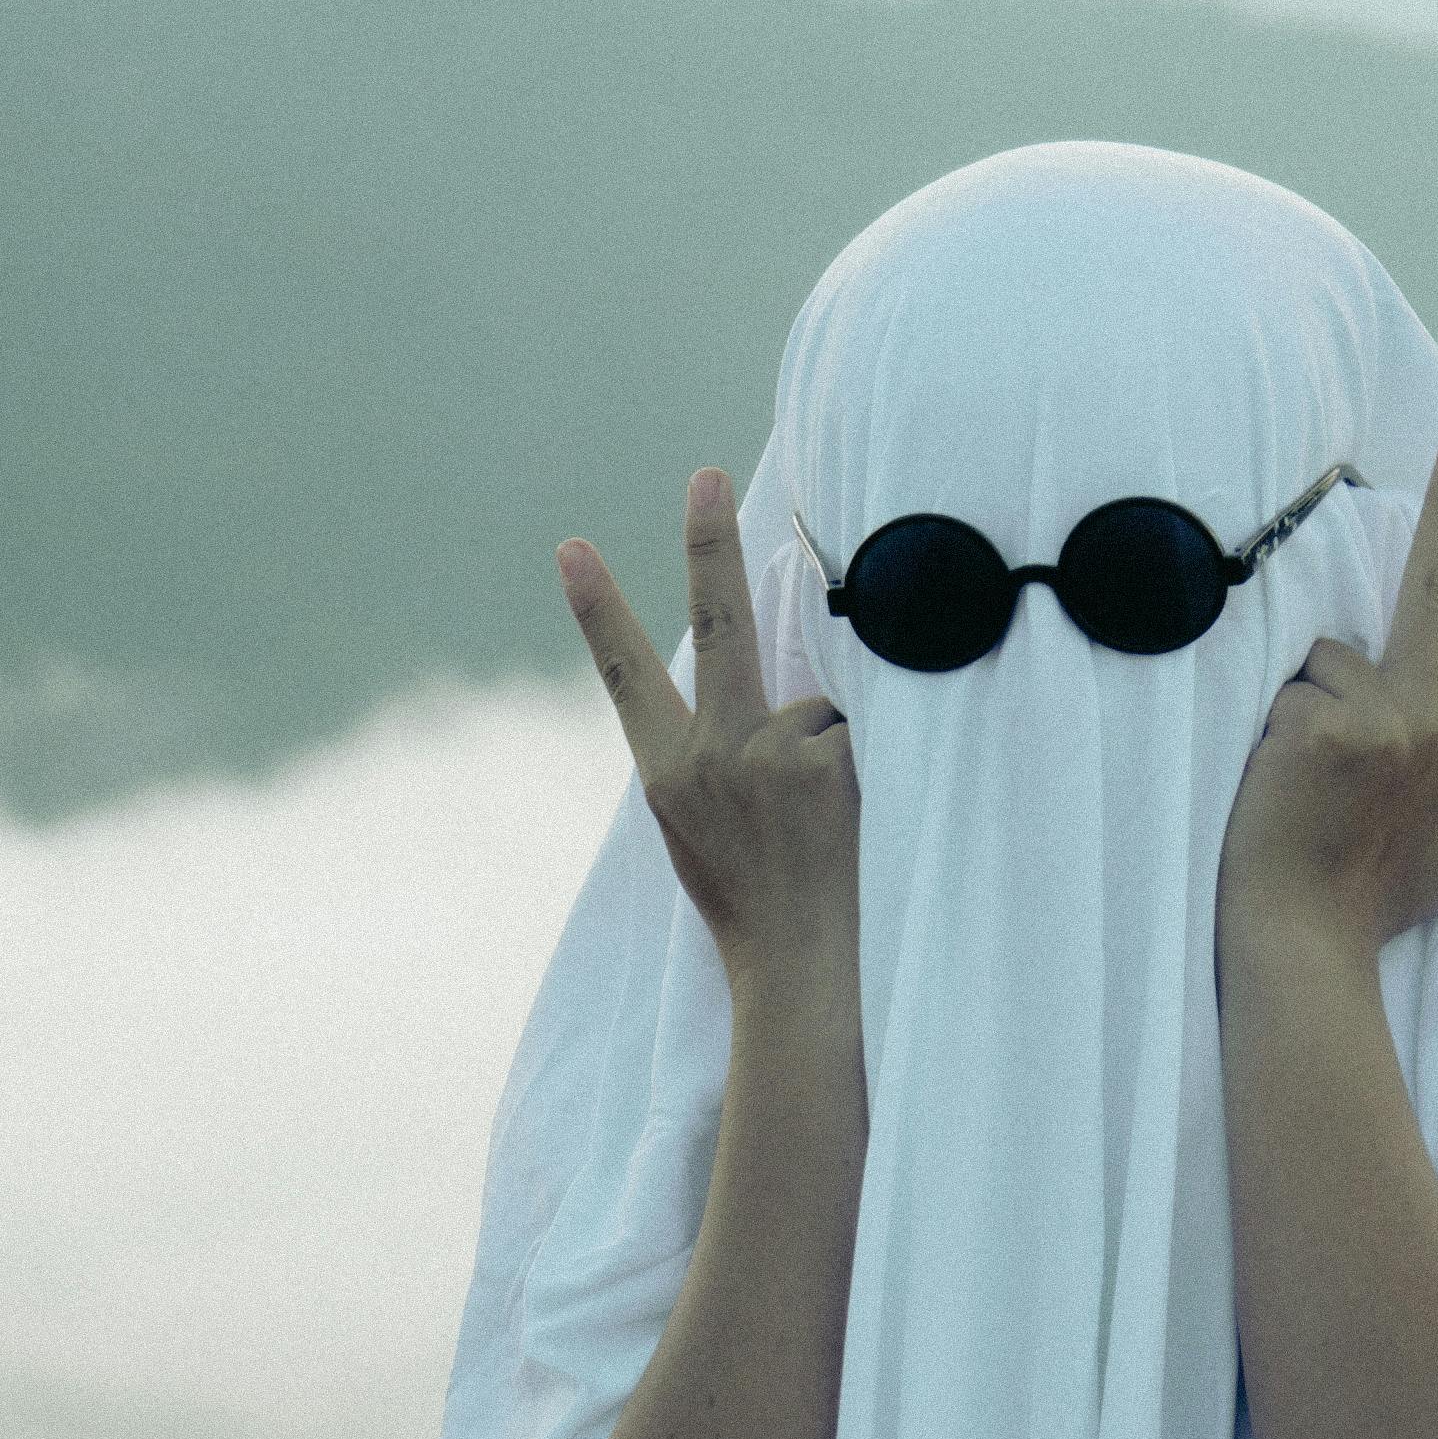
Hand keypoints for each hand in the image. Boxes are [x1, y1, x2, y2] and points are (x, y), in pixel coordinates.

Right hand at [562, 469, 858, 995]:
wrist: (793, 966)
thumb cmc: (751, 901)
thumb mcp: (701, 826)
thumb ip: (716, 751)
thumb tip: (775, 679)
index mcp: (668, 774)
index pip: (627, 674)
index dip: (600, 608)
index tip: (572, 547)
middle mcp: (712, 753)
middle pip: (718, 624)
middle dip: (708, 544)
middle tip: (706, 473)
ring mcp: (768, 752)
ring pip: (816, 702)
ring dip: (831, 747)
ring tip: (826, 821)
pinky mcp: (823, 758)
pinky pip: (857, 730)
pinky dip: (865, 762)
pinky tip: (852, 817)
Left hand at [1219, 431, 1437, 971]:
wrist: (1308, 941)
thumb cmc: (1369, 902)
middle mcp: (1430, 724)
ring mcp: (1378, 719)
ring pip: (1328, 660)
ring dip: (1305, 704)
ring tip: (1299, 782)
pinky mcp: (1321, 723)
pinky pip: (1285, 692)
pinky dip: (1272, 729)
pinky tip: (1274, 785)